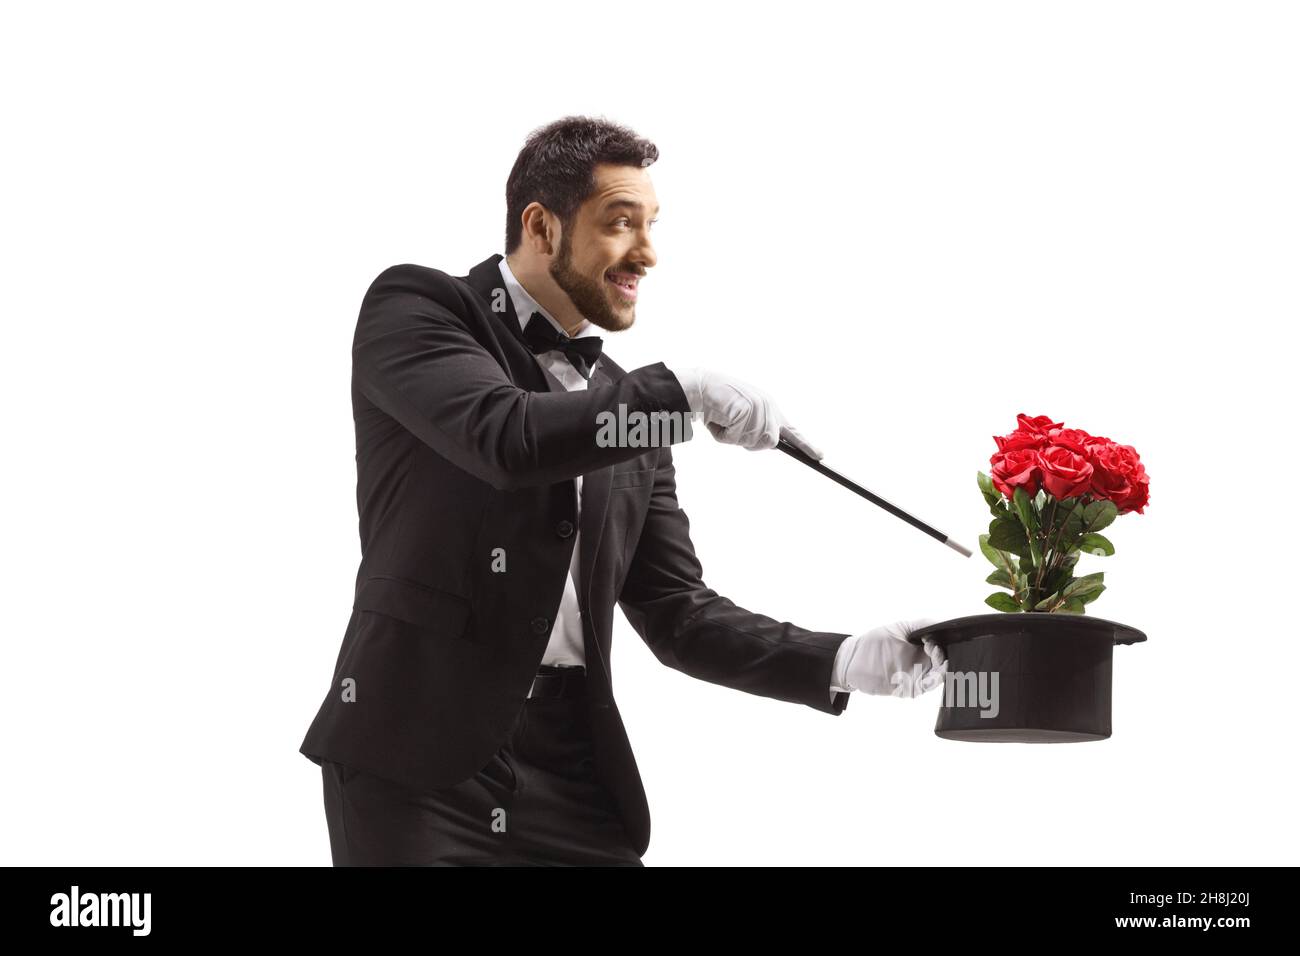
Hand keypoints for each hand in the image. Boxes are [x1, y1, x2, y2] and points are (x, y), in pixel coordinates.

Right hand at [670, 367, 821, 458]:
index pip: (791, 431)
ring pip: (751, 442)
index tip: (820, 456)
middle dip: (748, 441)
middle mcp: (768, 408)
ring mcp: (758, 408)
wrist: (701, 387)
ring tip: (723, 419)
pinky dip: (721, 433)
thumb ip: (757, 429)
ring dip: (732, 437)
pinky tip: (718, 417)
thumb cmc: (718, 404)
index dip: (806, 444)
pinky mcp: (745, 410)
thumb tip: (767, 442)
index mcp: (770, 409)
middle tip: (732, 426)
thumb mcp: (743, 416)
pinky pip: (733, 439)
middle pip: (768, 443)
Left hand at [833, 618, 948, 697]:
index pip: (941, 651)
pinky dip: (928, 685)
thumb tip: (941, 623)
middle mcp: (920, 664)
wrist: (852, 660)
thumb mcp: (899, 628)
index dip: (942, 648)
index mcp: (921, 650)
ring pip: (935, 680)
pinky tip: (927, 677)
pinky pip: (921, 690)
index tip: (932, 643)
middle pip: (942, 667)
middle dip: (943, 660)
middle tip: (934, 651)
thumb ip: (921, 625)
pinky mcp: (905, 690)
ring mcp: (913, 678)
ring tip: (937, 665)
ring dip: (939, 674)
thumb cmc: (873, 643)